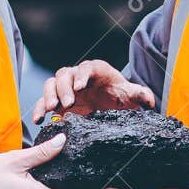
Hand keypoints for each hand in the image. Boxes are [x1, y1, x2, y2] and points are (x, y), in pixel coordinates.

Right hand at [31, 58, 154, 124]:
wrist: (110, 104)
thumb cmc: (119, 96)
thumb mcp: (130, 96)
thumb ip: (140, 95)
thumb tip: (150, 101)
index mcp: (96, 70)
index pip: (87, 67)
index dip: (82, 74)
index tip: (80, 86)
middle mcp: (78, 75)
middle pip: (65, 74)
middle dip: (64, 88)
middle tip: (67, 104)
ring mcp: (65, 87)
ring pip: (51, 84)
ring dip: (49, 95)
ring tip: (50, 110)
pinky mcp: (57, 100)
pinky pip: (43, 100)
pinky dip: (39, 108)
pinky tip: (38, 120)